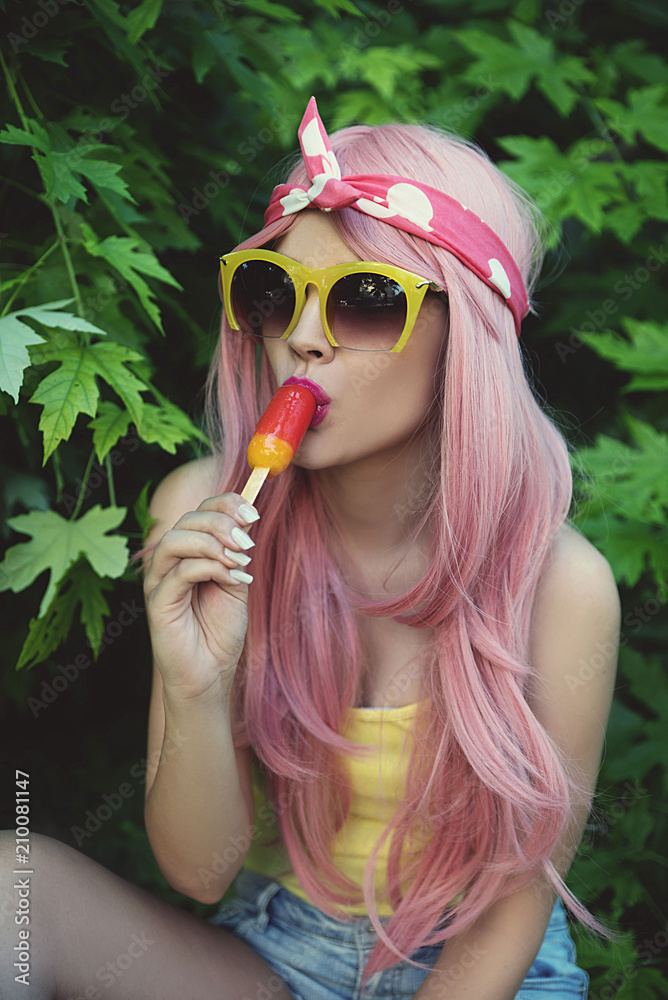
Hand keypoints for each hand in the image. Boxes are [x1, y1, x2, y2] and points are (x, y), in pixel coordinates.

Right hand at [143, 494, 259, 701]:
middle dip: (221, 523)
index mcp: (188, 553)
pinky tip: (233, 580)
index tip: (253, 512)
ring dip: (212, 543)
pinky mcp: (158, 602)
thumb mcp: (236, 583)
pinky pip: (179, 571)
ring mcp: (160, 581)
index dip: (225, 504)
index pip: (200, 512)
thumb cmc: (220, 631)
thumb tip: (246, 520)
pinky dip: (209, 568)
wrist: (211, 674)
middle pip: (187, 520)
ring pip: (175, 540)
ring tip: (239, 560)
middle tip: (247, 541)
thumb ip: (237, 554)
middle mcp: (169, 562)